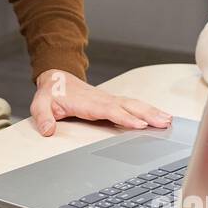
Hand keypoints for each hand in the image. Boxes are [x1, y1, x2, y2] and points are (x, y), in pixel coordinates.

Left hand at [30, 69, 171, 136]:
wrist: (56, 78)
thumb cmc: (50, 93)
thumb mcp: (40, 104)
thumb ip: (42, 117)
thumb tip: (47, 129)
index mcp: (86, 102)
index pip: (108, 110)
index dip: (124, 117)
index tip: (139, 125)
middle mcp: (101, 99)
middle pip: (128, 106)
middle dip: (147, 114)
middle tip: (164, 122)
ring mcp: (108, 99)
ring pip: (133, 104)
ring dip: (151, 111)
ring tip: (168, 120)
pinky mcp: (112, 102)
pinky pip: (132, 106)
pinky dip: (147, 110)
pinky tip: (159, 117)